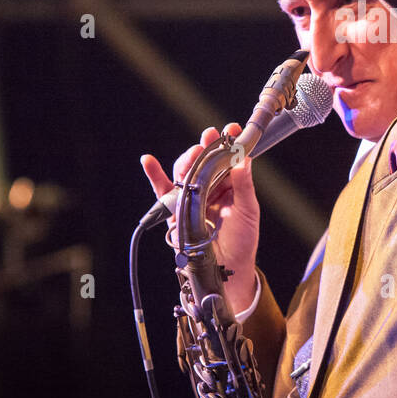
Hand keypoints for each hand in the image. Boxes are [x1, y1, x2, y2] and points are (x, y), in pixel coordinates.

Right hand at [141, 123, 260, 313]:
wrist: (226, 268)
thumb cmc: (241, 240)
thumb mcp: (247, 210)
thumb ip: (244, 185)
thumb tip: (245, 158)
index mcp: (230, 184)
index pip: (228, 158)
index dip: (228, 142)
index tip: (230, 129)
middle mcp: (210, 186)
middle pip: (203, 160)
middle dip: (204, 147)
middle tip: (209, 138)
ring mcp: (192, 196)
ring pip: (184, 170)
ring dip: (186, 159)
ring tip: (191, 155)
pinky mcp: (176, 208)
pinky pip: (162, 190)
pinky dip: (154, 175)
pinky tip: (148, 161)